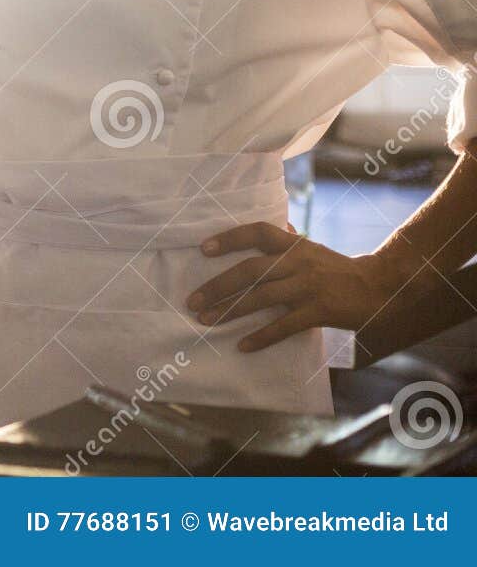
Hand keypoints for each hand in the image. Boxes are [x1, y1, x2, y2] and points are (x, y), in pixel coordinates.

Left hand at [188, 222, 421, 351]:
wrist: (378, 287)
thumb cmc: (336, 268)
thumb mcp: (311, 249)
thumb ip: (288, 241)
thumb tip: (272, 227)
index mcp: (293, 245)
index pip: (256, 232)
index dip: (229, 238)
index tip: (203, 248)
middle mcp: (297, 262)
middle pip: (250, 270)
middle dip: (217, 286)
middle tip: (192, 300)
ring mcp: (308, 286)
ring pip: (261, 298)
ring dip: (230, 311)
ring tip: (206, 320)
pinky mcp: (319, 311)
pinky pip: (285, 325)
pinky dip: (262, 336)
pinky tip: (243, 345)